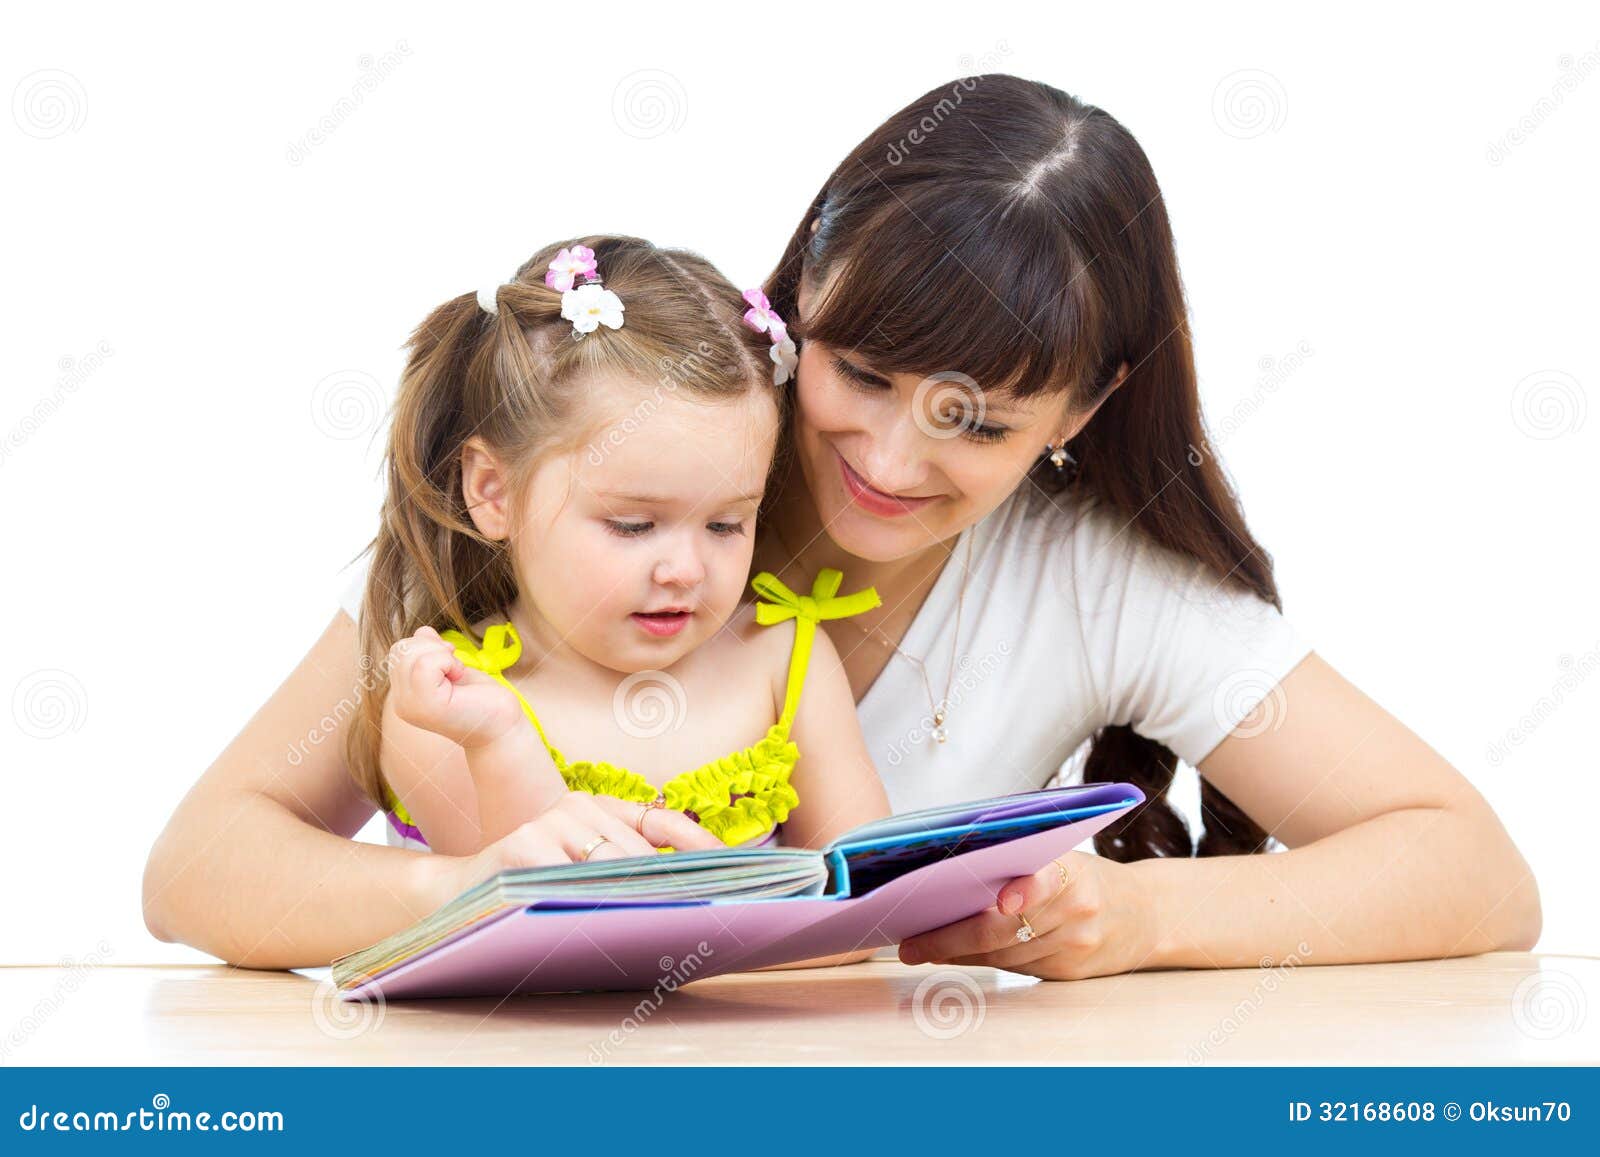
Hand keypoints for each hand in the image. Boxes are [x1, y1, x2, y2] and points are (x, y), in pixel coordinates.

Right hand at [387, 625, 523, 748]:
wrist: (501, 728)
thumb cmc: (481, 698)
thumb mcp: (450, 666)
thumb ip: (430, 650)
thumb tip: (423, 632)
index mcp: (405, 694)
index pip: (399, 651)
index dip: (427, 646)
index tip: (450, 664)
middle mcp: (402, 703)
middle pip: (401, 649)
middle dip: (433, 647)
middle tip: (455, 670)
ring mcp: (410, 707)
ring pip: (411, 654)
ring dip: (442, 655)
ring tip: (456, 675)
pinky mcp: (426, 706)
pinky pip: (425, 663)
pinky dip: (447, 662)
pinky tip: (458, 678)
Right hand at [420, 792, 723, 908]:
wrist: (452, 896)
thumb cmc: (526, 892)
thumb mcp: (576, 873)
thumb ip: (619, 875)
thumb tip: (685, 899)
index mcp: (596, 809)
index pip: (662, 821)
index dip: (699, 844)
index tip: (735, 868)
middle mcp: (576, 806)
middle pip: (643, 854)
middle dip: (671, 889)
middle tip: (703, 919)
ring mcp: (549, 823)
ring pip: (614, 869)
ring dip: (639, 904)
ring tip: (667, 932)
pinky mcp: (523, 846)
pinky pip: (573, 884)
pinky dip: (593, 910)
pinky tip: (608, 931)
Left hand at [896, 851, 1156, 979]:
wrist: (1147, 916)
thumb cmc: (1091, 877)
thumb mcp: (1066, 855)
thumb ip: (1021, 859)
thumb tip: (954, 866)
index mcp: (1074, 872)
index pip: (1047, 879)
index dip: (1026, 890)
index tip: (1003, 899)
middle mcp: (1076, 912)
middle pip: (1005, 930)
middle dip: (951, 938)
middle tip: (912, 943)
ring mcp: (1073, 947)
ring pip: (1002, 955)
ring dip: (957, 953)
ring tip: (919, 947)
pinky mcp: (1068, 973)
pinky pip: (1014, 968)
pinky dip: (981, 960)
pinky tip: (954, 954)